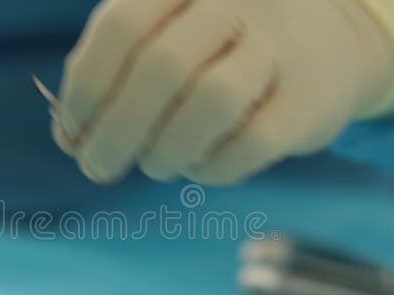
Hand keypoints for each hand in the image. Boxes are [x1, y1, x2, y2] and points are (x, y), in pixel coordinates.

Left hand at [51, 0, 393, 184]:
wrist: (324, 47)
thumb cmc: (218, 49)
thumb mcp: (162, 39)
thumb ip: (110, 77)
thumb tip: (69, 138)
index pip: (121, 26)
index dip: (86, 88)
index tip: (73, 131)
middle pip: (161, 66)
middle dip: (116, 132)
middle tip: (98, 168)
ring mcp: (280, 44)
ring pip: (210, 102)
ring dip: (164, 151)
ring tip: (154, 166)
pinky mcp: (309, 99)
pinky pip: (249, 145)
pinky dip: (210, 169)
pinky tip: (199, 166)